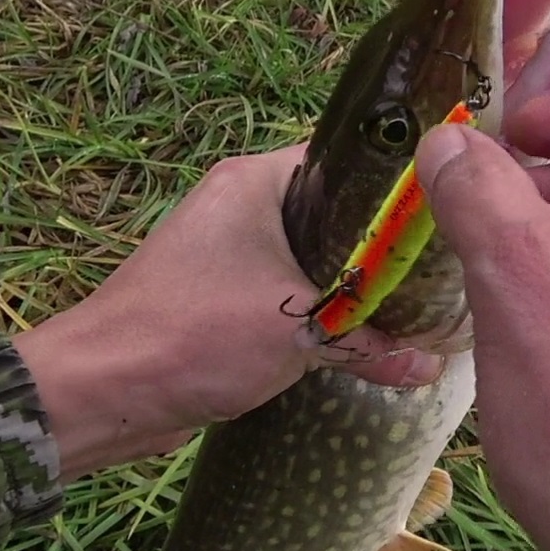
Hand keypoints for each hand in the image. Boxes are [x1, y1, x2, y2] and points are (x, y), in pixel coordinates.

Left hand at [13, 143, 446, 480]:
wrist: (103, 390)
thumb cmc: (196, 333)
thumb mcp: (298, 333)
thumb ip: (369, 344)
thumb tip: (431, 365)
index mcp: (254, 181)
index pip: (345, 160)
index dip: (398, 181)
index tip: (447, 210)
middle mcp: (239, 204)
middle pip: (333, 212)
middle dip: (382, 244)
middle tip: (443, 266)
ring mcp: (226, 251)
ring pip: (310, 258)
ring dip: (350, 284)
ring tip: (415, 303)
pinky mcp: (219, 297)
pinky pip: (286, 292)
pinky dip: (318, 312)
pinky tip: (362, 337)